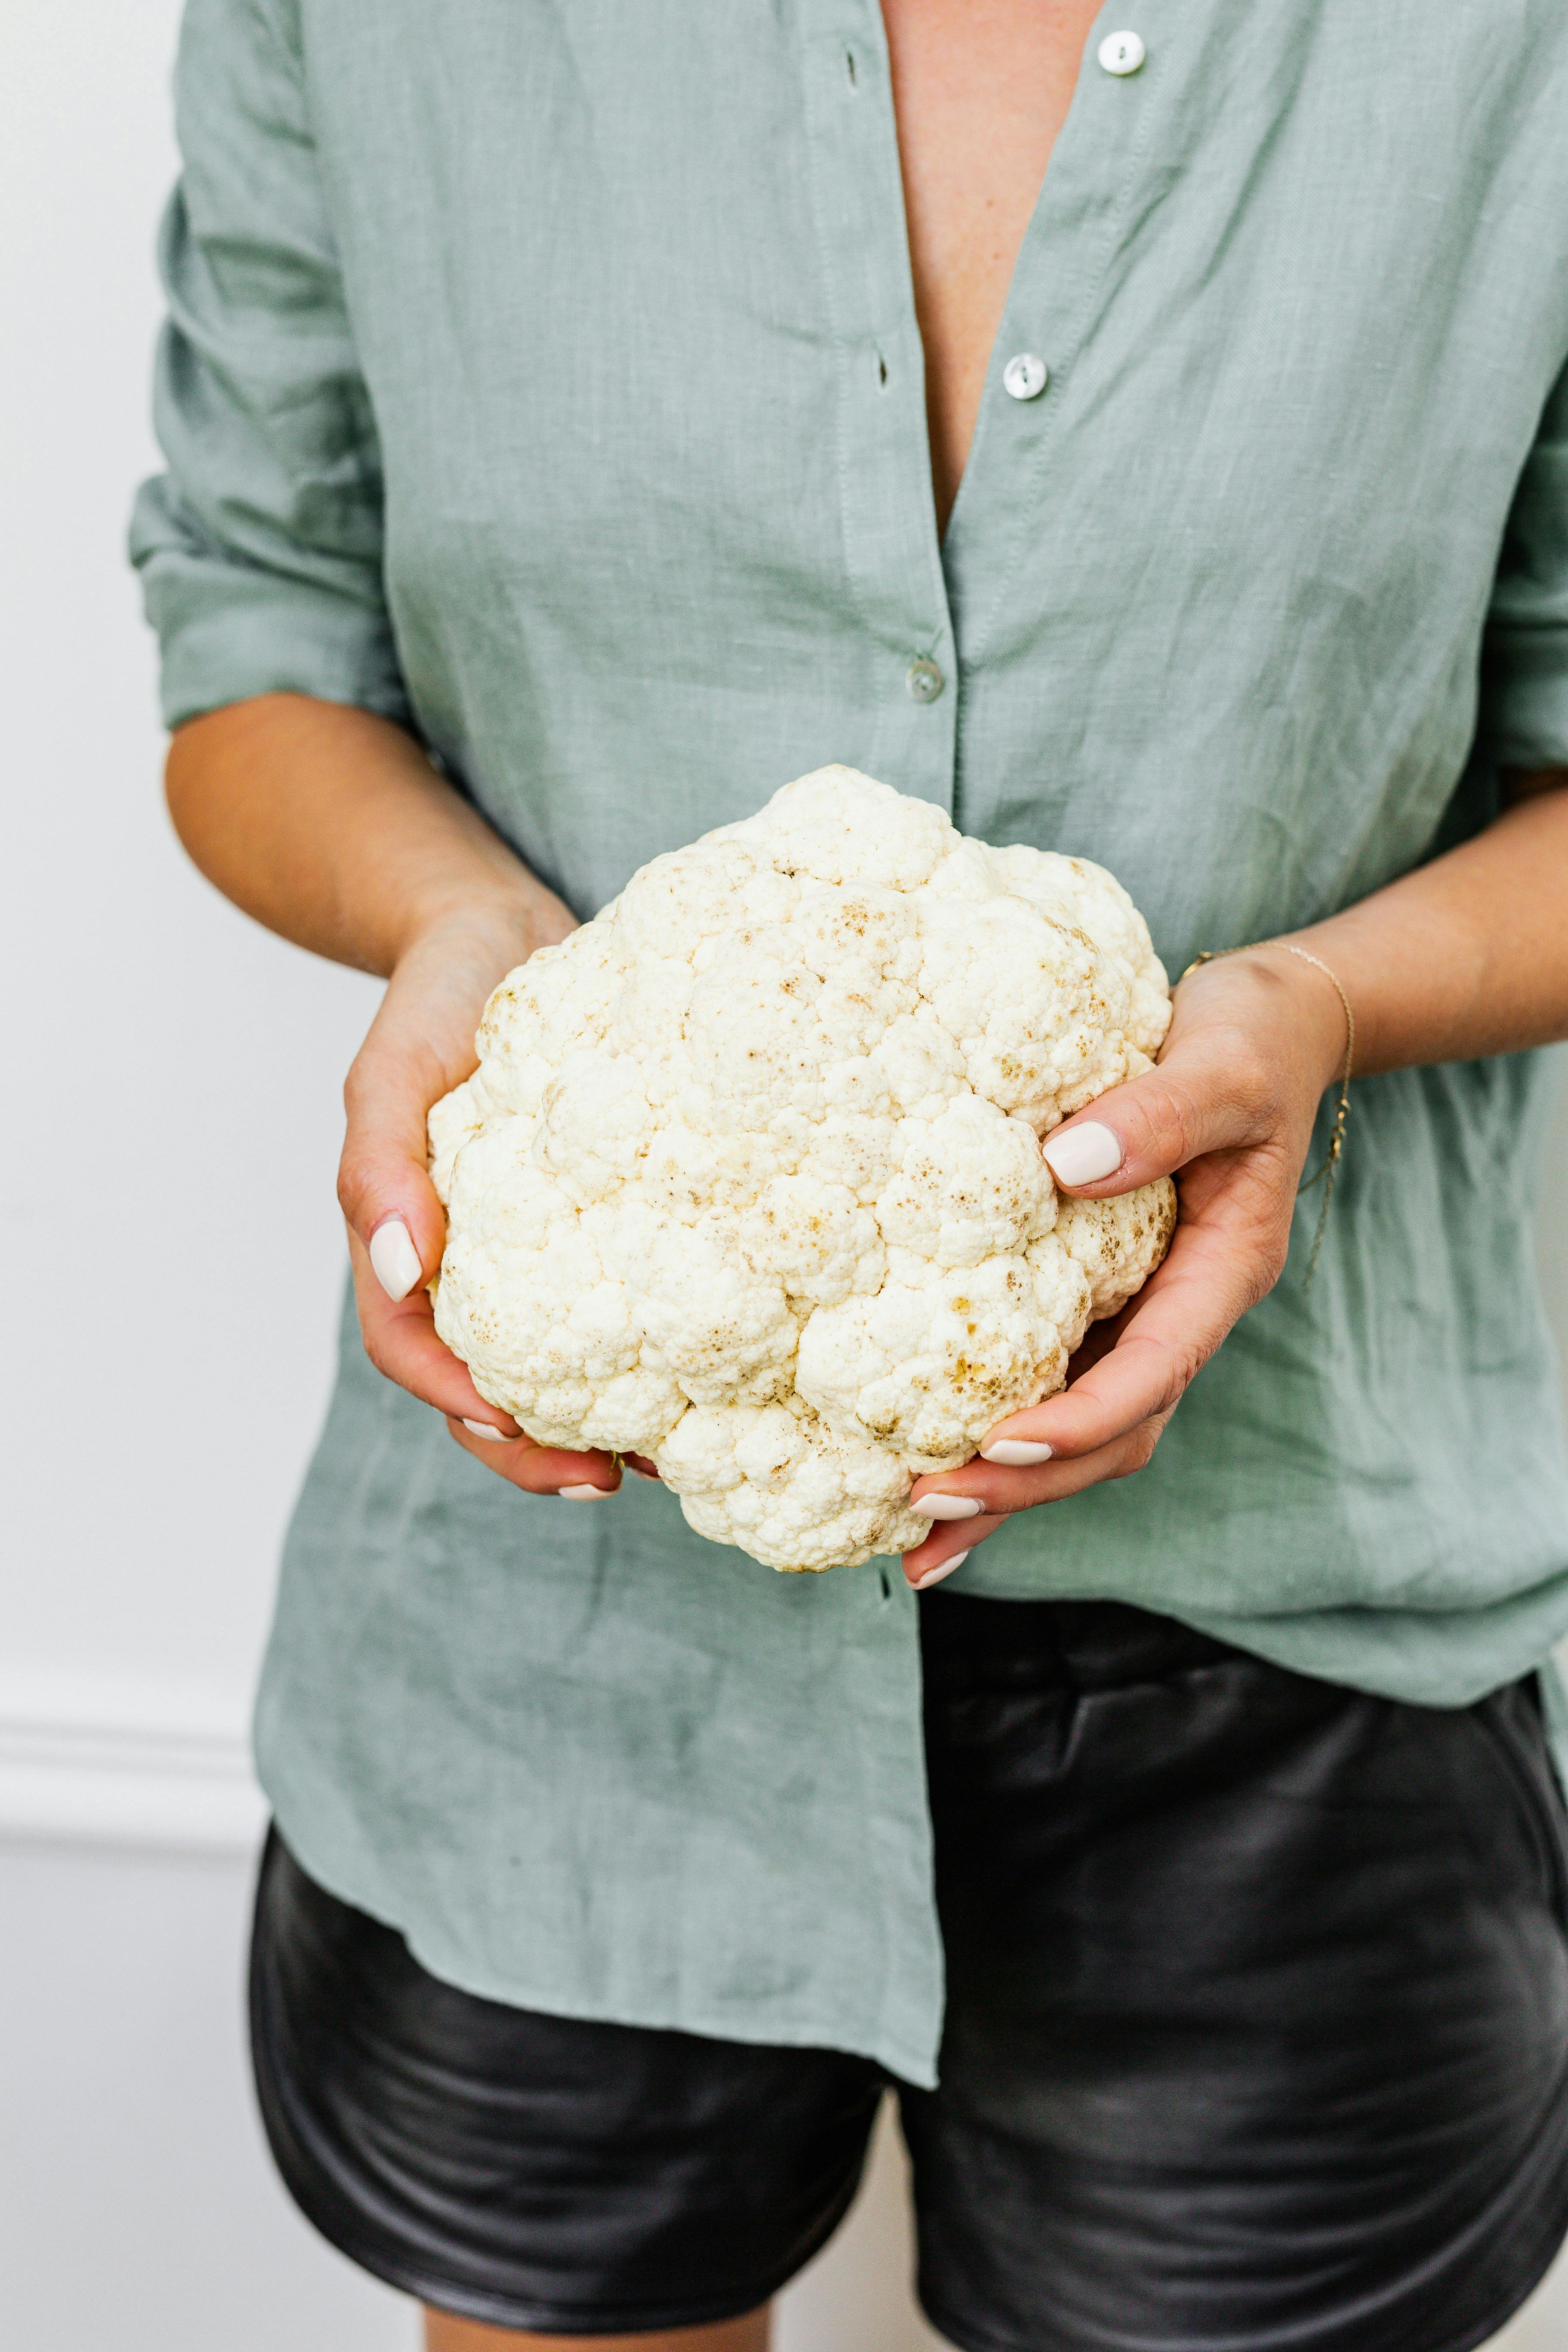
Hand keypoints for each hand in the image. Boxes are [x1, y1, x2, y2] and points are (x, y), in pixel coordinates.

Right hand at [336, 897, 646, 1496]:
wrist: (501, 934)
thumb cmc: (436, 999)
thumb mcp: (390, 1069)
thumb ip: (380, 1167)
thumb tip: (398, 1268)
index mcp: (409, 1241)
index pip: (413, 1350)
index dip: (458, 1404)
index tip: (519, 1428)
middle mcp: (474, 1263)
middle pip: (486, 1390)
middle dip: (538, 1451)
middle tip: (608, 1479)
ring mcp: (541, 1251)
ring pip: (563, 1367)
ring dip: (608, 1423)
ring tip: (681, 1457)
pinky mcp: (609, 1223)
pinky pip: (628, 1302)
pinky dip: (660, 1349)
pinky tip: (721, 1372)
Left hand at [900, 946, 1349, 1587]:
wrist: (1267, 1027)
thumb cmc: (1250, 1040)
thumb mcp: (1226, 1066)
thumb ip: (1163, 1114)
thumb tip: (1067, 1165)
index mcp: (1222, 1273)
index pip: (1154, 1374)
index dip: (1080, 1419)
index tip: (998, 1440)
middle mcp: (1178, 1311)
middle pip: (1111, 1434)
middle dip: (1025, 1483)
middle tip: (922, 1511)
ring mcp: (1137, 1312)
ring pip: (1077, 1430)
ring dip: (1003, 1488)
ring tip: (908, 1537)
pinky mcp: (1095, 1297)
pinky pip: (1048, 1379)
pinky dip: (992, 1429)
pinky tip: (919, 1460)